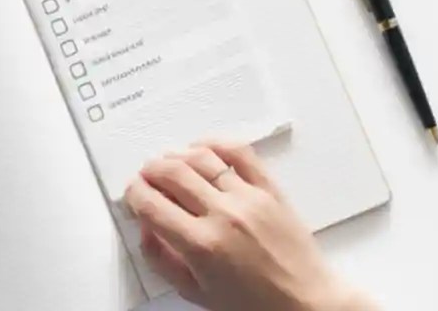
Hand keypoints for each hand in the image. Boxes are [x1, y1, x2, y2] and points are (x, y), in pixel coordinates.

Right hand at [125, 141, 375, 310]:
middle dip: (149, 171)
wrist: (305, 303)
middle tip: (146, 177)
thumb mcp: (195, 293)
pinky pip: (239, 152)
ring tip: (168, 163)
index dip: (133, 193)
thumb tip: (145, 227)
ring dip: (175, 155)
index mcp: (200, 246)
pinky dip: (215, 143)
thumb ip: (162, 260)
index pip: (151, 204)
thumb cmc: (253, 305)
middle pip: (171, 173)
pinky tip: (202, 148)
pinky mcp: (270, 189)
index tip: (132, 194)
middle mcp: (222, 216)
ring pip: (200, 158)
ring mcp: (248, 198)